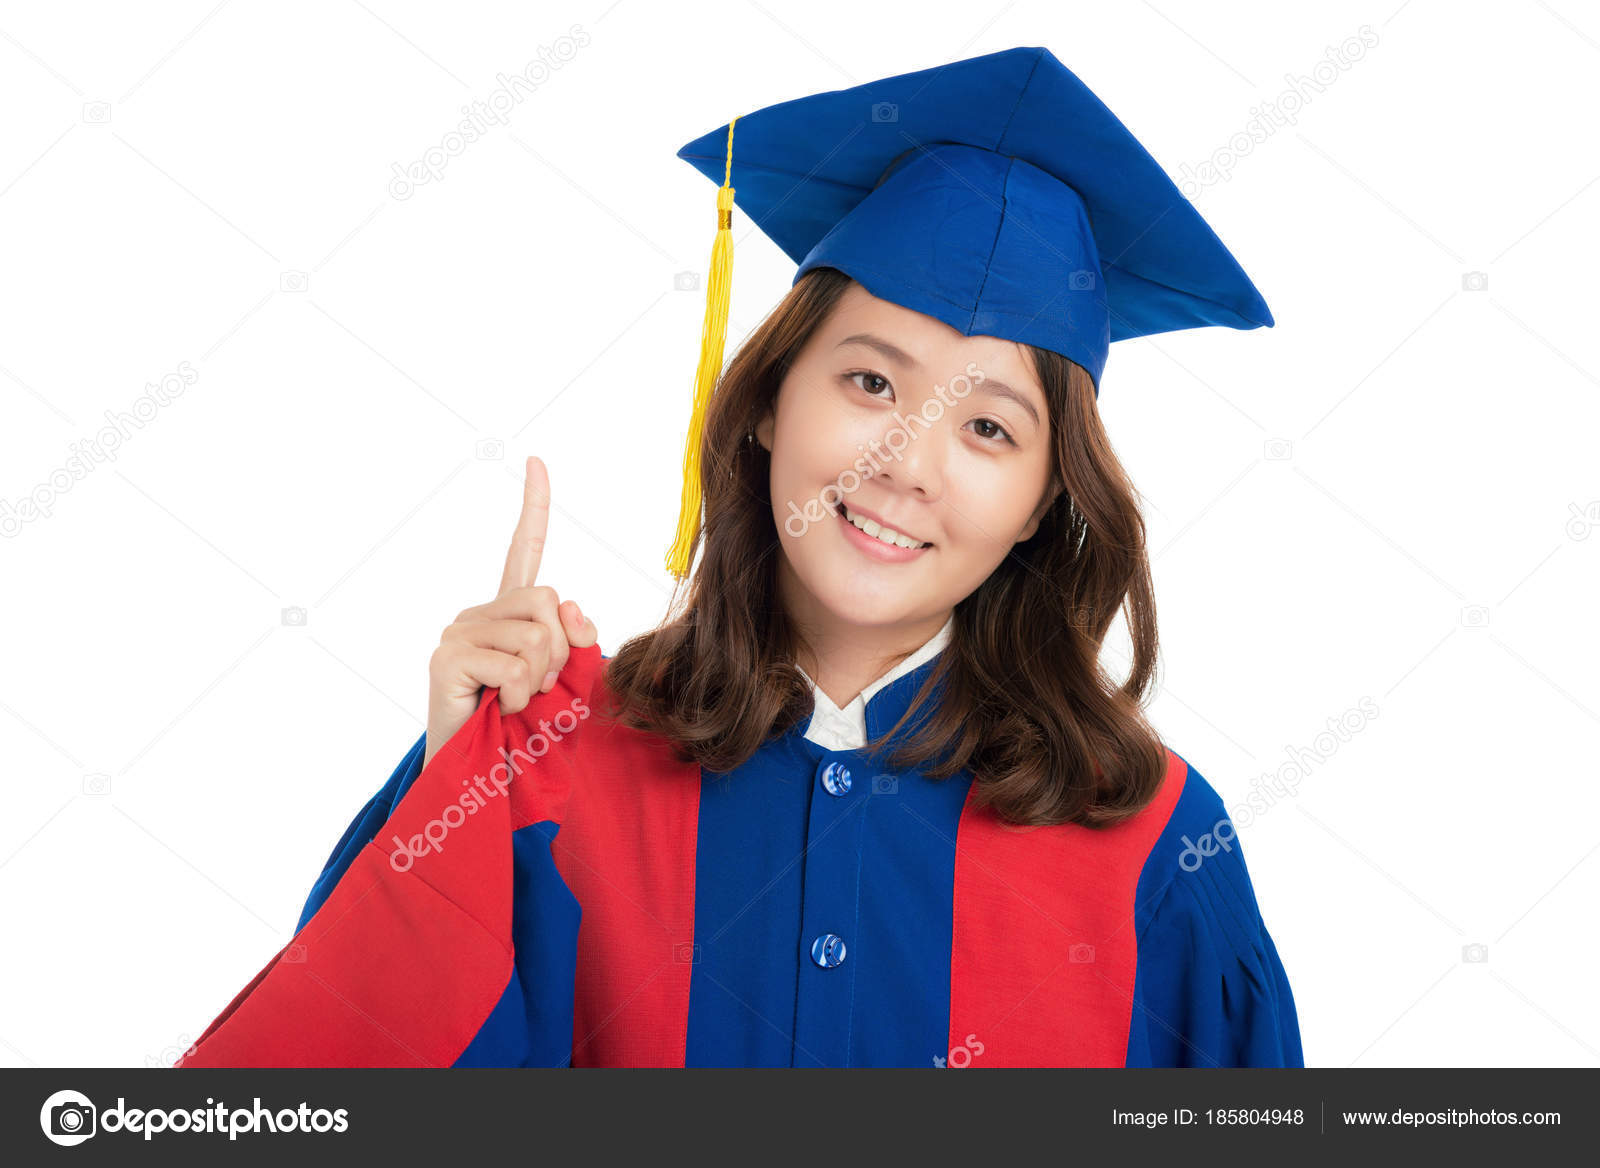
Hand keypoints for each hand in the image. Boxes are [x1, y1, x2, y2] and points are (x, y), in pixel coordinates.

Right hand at [423, 456, 597, 767]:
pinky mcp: (447, 657)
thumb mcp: (564, 682)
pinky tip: (496, 707)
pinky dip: (517, 692)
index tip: (537, 460)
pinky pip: (512, 662)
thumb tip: (570, 605)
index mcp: (509, 614)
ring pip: (536, 632)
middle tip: (535, 688)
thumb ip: (576, 641)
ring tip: (514, 701)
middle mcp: (478, 614)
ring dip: (540, 676)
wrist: (481, 779)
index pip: (523, 549)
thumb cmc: (523, 733)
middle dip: (559, 650)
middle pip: (547, 600)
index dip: (533, 506)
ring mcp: (458, 632)